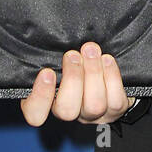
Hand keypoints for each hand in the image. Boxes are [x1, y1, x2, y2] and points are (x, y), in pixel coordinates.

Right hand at [20, 41, 134, 125]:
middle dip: (72, 78)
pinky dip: (111, 77)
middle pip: (66, 110)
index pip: (35, 114)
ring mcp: (93, 115)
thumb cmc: (76, 61)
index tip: (47, 72)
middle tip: (73, 55)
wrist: (107, 74)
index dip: (40, 97)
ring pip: (94, 104)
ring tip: (91, 50)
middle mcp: (70, 112)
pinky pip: (115, 100)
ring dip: (93, 73)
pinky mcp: (115, 111)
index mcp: (49, 101)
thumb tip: (44, 36)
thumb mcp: (57, 58)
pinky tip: (107, 59)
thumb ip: (49, 55)